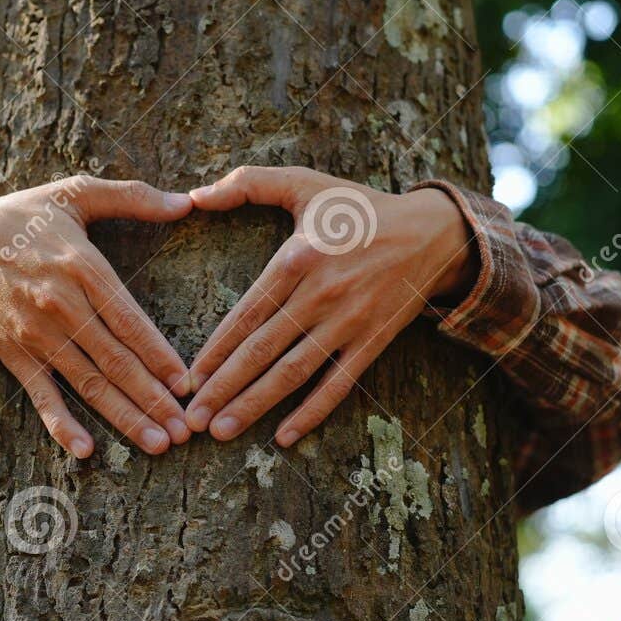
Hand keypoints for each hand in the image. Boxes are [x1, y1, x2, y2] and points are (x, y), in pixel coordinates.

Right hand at [0, 176, 194, 458]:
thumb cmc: (18, 217)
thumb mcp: (73, 193)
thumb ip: (132, 196)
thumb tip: (187, 202)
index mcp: (82, 267)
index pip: (131, 322)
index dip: (161, 356)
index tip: (189, 385)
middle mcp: (61, 306)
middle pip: (116, 362)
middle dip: (155, 399)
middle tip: (188, 430)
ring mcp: (36, 335)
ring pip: (89, 384)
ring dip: (125, 417)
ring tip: (159, 444)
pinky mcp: (14, 354)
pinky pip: (41, 395)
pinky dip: (61, 424)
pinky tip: (84, 449)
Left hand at [184, 166, 475, 447]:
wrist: (433, 233)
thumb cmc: (359, 208)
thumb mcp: (306, 183)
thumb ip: (249, 184)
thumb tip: (195, 195)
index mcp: (299, 257)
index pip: (247, 313)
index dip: (214, 349)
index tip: (187, 378)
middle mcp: (322, 294)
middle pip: (263, 350)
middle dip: (223, 387)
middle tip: (192, 419)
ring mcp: (349, 322)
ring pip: (293, 372)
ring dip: (254, 405)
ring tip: (220, 431)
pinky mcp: (372, 342)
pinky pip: (338, 385)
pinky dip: (311, 413)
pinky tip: (283, 437)